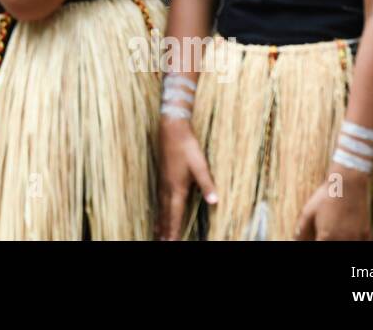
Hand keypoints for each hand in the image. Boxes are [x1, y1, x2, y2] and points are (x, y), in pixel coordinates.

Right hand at [157, 117, 217, 239]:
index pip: (175, 215)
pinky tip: (158, 211)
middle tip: (162, 242)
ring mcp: (162, 182)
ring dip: (160, 222)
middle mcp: (167, 188)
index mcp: (177, 188)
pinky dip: (158, 210)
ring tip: (157, 234)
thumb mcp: (200, 165)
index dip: (174, 230)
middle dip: (165, 230)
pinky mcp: (162, 176)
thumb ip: (207, 184)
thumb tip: (214, 201)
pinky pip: (158, 199)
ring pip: (160, 207)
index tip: (171, 243)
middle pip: (165, 214)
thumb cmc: (187, 146)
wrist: (171, 129)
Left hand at [296, 166, 369, 240]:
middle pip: (334, 248)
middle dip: (327, 241)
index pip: (319, 247)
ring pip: (348, 247)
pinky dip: (355, 241)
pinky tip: (349, 235)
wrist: (347, 185)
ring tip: (336, 233)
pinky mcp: (366, 233)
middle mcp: (342, 240)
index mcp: (326, 236)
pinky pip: (361, 243)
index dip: (317, 242)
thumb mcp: (309, 211)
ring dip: (341, 242)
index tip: (316, 238)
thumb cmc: (326, 197)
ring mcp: (355, 237)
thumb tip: (295, 239)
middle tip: (325, 234)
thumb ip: (302, 228)